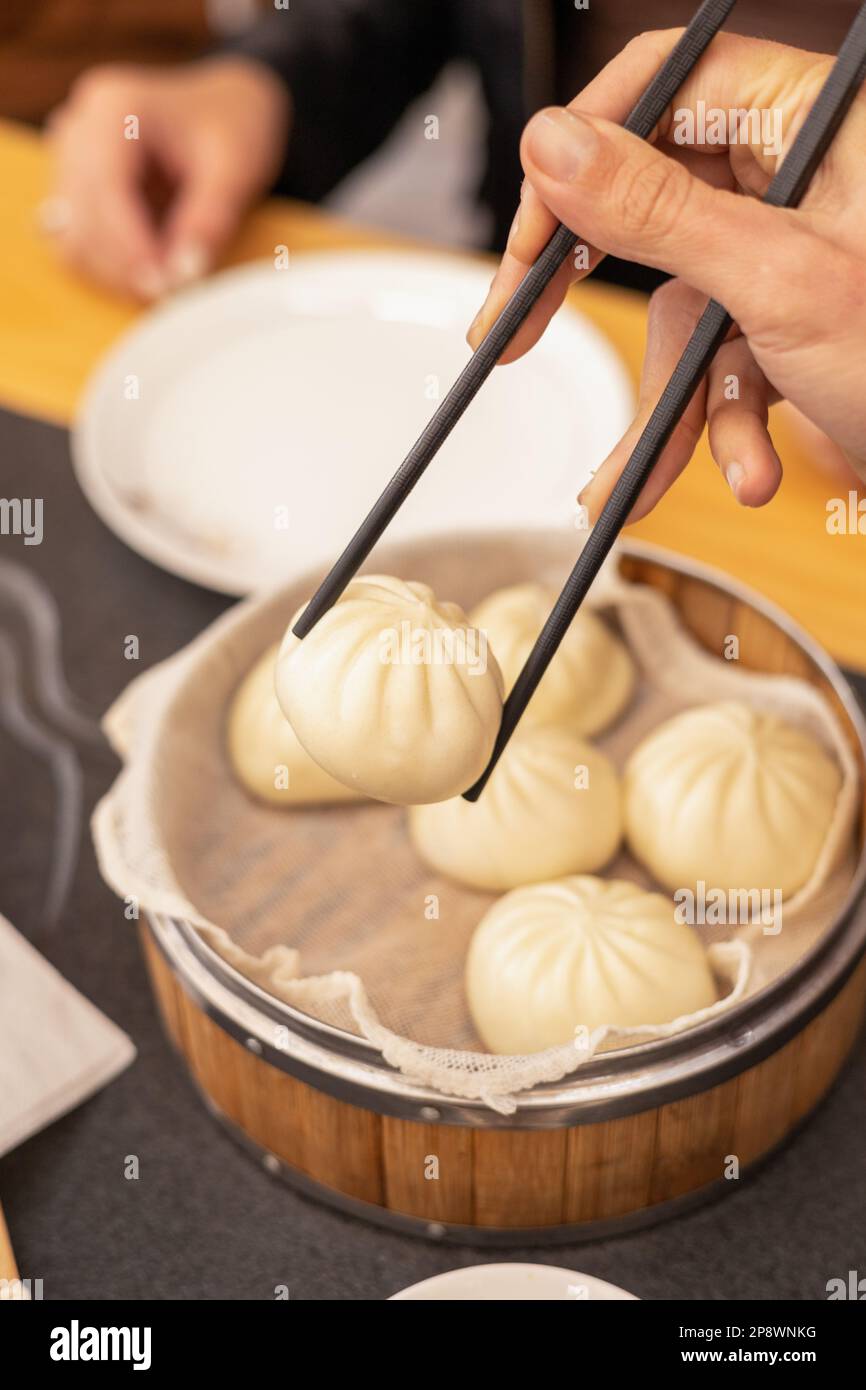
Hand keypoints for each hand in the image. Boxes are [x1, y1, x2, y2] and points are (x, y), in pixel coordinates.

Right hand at [46, 57, 289, 298]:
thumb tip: (182, 277)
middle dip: (121, 265)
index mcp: (115, 106)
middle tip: (171, 294)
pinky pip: (75, 238)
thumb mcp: (236, 170)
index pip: (105, 187)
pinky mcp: (73, 184)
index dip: (129, 246)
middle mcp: (79, 125)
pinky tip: (149, 268)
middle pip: (79, 217)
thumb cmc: (233, 128)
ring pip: (69, 235)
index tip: (162, 286)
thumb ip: (209, 222)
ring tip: (164, 282)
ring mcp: (68, 155)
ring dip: (112, 270)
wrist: (228, 108)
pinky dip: (108, 264)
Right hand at [468, 31, 865, 517]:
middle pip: (653, 203)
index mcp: (813, 118)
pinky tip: (750, 469)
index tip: (527, 239)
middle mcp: (802, 172)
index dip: (575, 157)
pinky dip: (724, 421)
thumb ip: (658, 211)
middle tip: (519, 333)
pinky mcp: (795, 316)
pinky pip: (725, 355)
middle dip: (600, 297)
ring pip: (685, 303)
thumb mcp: (779, 283)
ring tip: (667, 477)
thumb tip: (553, 145)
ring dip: (679, 405)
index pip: (658, 87)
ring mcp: (798, 248)